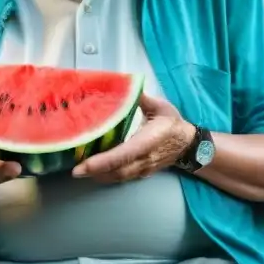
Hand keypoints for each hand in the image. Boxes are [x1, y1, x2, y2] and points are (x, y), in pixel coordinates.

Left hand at [70, 94, 193, 182]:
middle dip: (95, 172)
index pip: (124, 154)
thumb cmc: (173, 124)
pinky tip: (94, 171)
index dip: (104, 161)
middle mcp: (145, 158)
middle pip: (117, 170)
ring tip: (80, 170)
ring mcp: (143, 168)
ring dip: (99, 176)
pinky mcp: (141, 173)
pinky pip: (122, 178)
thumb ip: (141, 97)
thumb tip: (125, 85)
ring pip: (118, 177)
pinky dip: (107, 176)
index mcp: (149, 141)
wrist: (189, 145)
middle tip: (74, 170)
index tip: (85, 165)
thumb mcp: (160, 107)